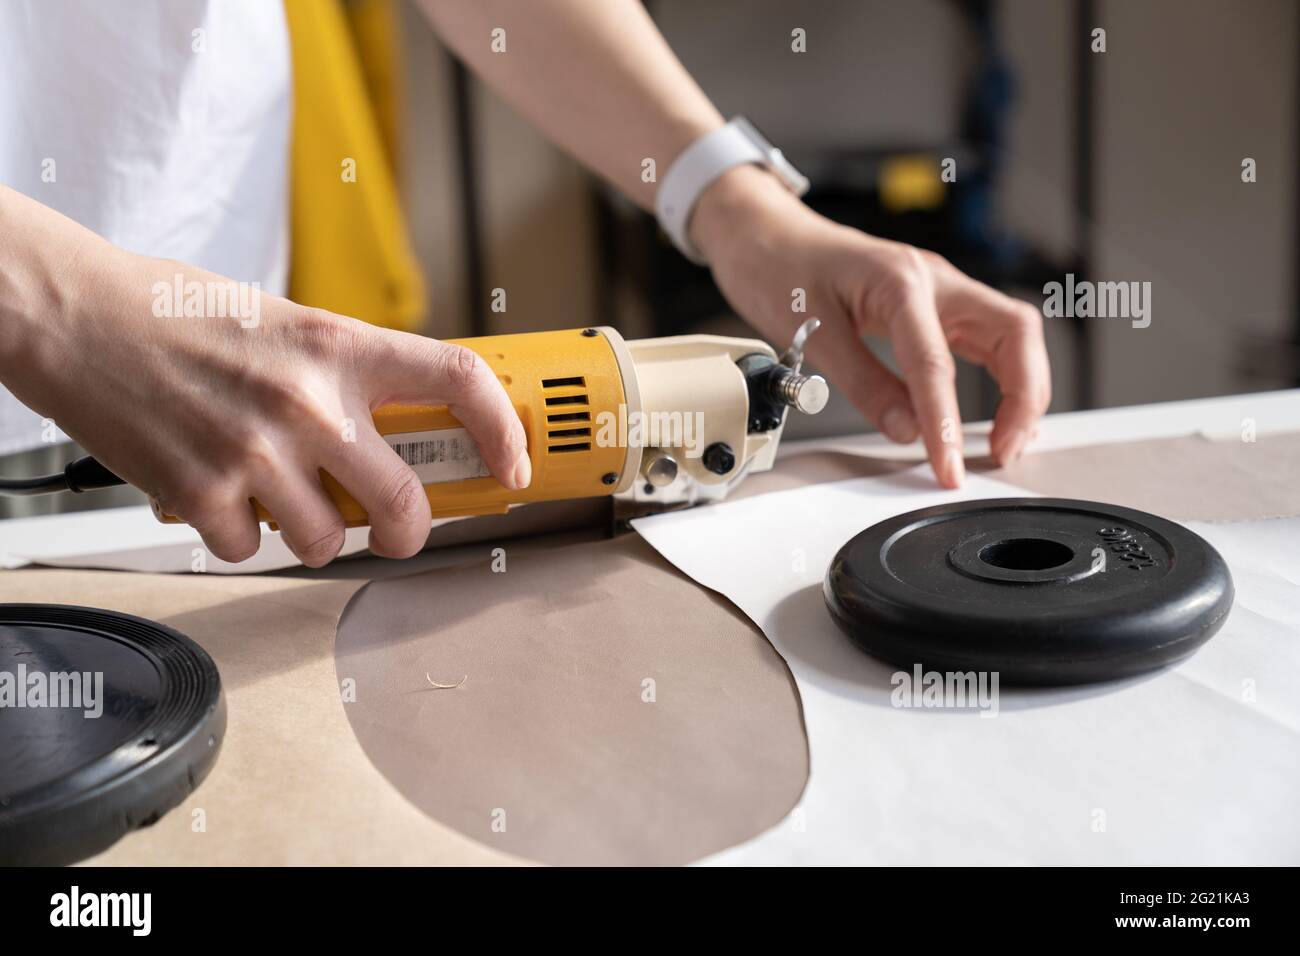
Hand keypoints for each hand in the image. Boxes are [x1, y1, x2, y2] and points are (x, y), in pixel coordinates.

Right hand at [0, 197, 528, 565]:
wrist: (75, 313)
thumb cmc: (175, 312)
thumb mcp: (285, 319)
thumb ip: (343, 370)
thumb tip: (397, 424)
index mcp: (339, 346)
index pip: (458, 381)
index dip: (501, 431)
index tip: (511, 465)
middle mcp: (310, 402)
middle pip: (406, 502)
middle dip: (411, 531)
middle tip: (398, 531)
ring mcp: (257, 453)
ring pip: (329, 542)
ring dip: (315, 535)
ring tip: (282, 499)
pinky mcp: (202, 493)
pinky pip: (253, 549)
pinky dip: (242, 536)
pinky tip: (221, 496)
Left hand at [689, 165, 1050, 487]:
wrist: (766, 234)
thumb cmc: (780, 267)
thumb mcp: (809, 332)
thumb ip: (862, 382)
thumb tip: (905, 429)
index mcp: (900, 280)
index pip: (937, 363)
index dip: (947, 422)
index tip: (949, 466)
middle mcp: (934, 280)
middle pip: (1016, 332)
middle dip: (1023, 397)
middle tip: (1004, 451)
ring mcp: (940, 291)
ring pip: (1012, 337)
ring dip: (1021, 391)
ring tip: (1005, 442)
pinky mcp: (936, 307)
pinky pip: (988, 343)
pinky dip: (1002, 380)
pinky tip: (996, 414)